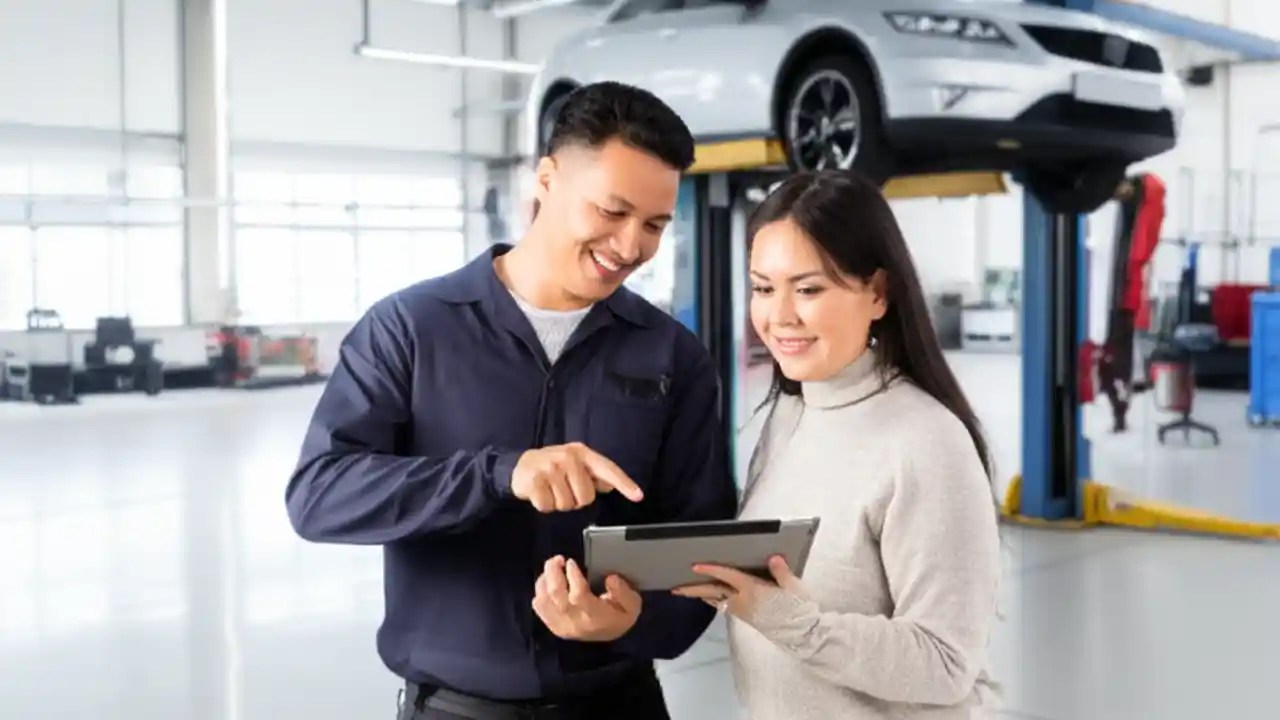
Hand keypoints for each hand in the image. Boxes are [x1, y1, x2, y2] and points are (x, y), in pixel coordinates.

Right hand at [511, 442, 643, 512]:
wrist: (519, 465)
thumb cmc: (554, 467)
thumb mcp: (576, 465)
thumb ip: (595, 475)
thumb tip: (611, 484)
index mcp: (582, 453)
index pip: (607, 469)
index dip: (624, 483)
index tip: (638, 496)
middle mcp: (568, 458)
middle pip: (586, 497)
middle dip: (575, 500)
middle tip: (563, 489)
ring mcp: (550, 468)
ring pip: (567, 505)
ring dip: (559, 504)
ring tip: (551, 490)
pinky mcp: (534, 481)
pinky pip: (548, 507)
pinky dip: (544, 506)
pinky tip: (540, 494)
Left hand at [533, 556, 642, 641]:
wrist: (610, 637)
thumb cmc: (620, 617)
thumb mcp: (632, 605)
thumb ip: (624, 592)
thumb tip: (610, 579)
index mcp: (595, 617)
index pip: (578, 596)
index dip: (572, 576)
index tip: (572, 562)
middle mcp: (575, 622)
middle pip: (556, 595)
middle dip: (553, 572)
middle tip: (558, 559)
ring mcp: (561, 626)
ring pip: (543, 600)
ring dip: (544, 580)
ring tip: (553, 568)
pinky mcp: (553, 625)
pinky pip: (538, 607)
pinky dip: (540, 590)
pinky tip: (548, 582)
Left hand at [671, 555, 807, 619]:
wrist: (802, 634)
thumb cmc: (798, 608)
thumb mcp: (793, 587)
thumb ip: (781, 571)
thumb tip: (774, 557)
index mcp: (752, 590)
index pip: (728, 576)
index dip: (711, 570)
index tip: (695, 566)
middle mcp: (743, 601)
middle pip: (714, 592)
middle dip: (694, 590)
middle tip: (676, 589)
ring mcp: (743, 611)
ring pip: (717, 601)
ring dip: (702, 595)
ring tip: (688, 591)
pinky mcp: (747, 617)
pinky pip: (724, 607)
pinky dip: (715, 601)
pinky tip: (712, 598)